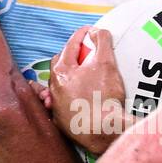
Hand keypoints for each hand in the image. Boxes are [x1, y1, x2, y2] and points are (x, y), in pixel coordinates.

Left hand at [49, 26, 128, 155]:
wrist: (104, 131)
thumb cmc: (104, 97)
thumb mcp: (107, 63)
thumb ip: (102, 42)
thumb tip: (97, 31)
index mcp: (62, 71)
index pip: (71, 45)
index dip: (82, 35)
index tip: (91, 32)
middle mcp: (54, 88)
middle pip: (60, 65)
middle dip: (70, 57)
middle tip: (85, 55)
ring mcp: (56, 106)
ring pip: (58, 85)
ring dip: (67, 78)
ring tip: (80, 76)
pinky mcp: (62, 122)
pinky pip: (61, 105)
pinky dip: (67, 99)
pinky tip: (76, 99)